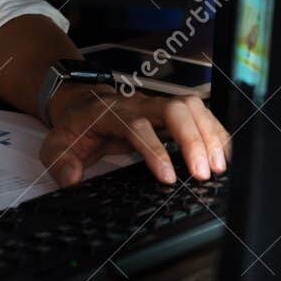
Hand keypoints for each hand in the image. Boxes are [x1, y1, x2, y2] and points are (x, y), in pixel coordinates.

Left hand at [38, 86, 231, 187]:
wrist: (83, 102)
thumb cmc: (76, 126)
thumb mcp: (56, 143)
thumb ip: (60, 161)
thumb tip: (71, 179)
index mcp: (111, 112)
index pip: (137, 125)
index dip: (155, 149)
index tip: (168, 177)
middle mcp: (140, 104)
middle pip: (174, 109)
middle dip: (193, 139)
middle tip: (203, 173)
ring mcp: (158, 104)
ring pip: (192, 107)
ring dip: (210, 135)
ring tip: (219, 167)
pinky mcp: (172, 111)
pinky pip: (200, 114)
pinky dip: (216, 132)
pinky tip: (224, 155)